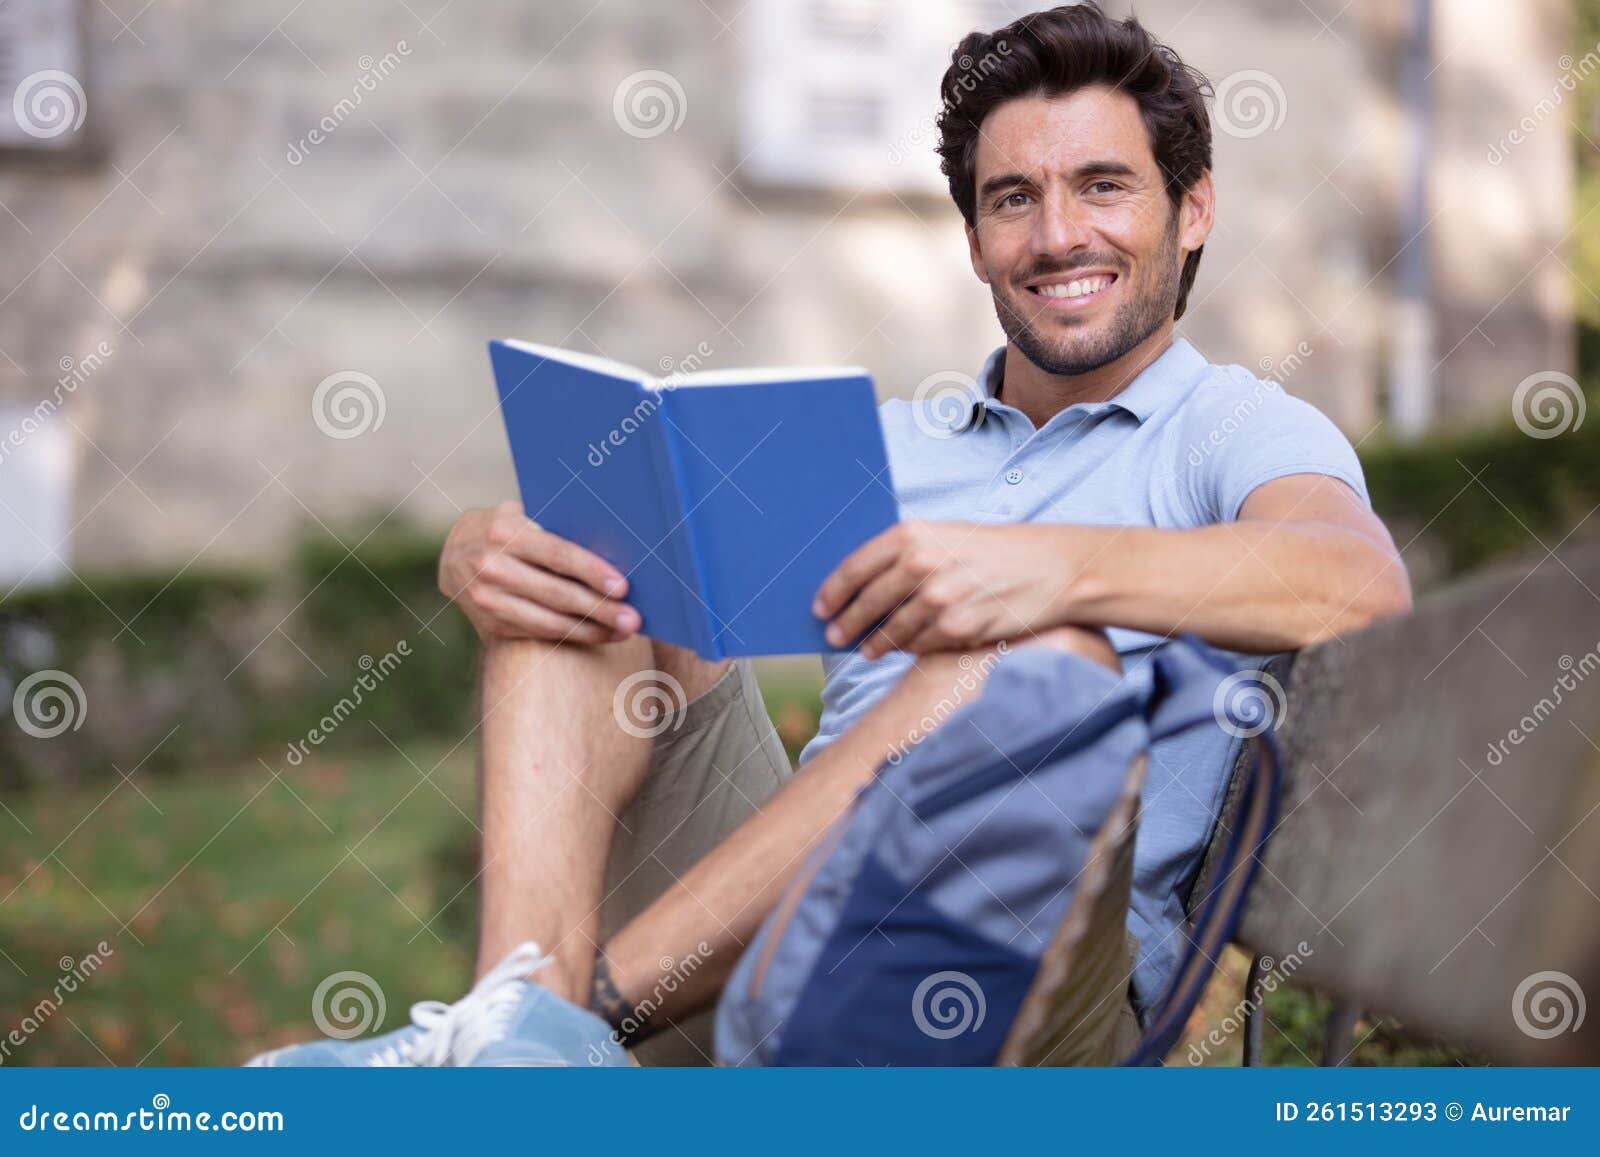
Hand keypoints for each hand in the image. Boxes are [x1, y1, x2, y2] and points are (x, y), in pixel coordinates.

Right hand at [438, 501, 639, 643]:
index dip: (592, 572)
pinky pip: (541, 634)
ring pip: (550, 621)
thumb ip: (556, 530)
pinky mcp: (491, 625)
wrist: (452, 553)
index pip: (557, 555)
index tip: (623, 587)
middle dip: (600, 608)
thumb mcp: (522, 517)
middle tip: (634, 618)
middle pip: (558, 594)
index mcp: (505, 532)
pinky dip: (575, 636)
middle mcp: (492, 567)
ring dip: (593, 629)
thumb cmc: (507, 529)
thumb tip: (614, 548)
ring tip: (625, 630)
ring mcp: (488, 600)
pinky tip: (602, 634)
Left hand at [813, 520, 1072, 658]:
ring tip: (867, 649)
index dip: (832, 591)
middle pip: (866, 601)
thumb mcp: (949, 536)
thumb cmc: (999, 551)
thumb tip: (865, 586)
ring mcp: (938, 599)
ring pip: (892, 629)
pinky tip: (906, 649)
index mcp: (913, 534)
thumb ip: (908, 555)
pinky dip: (910, 648)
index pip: (855, 567)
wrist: (1055, 569)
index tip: (819, 607)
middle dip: (846, 622)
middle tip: (834, 636)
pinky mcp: (957, 628)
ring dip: (875, 643)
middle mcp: (921, 564)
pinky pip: (920, 645)